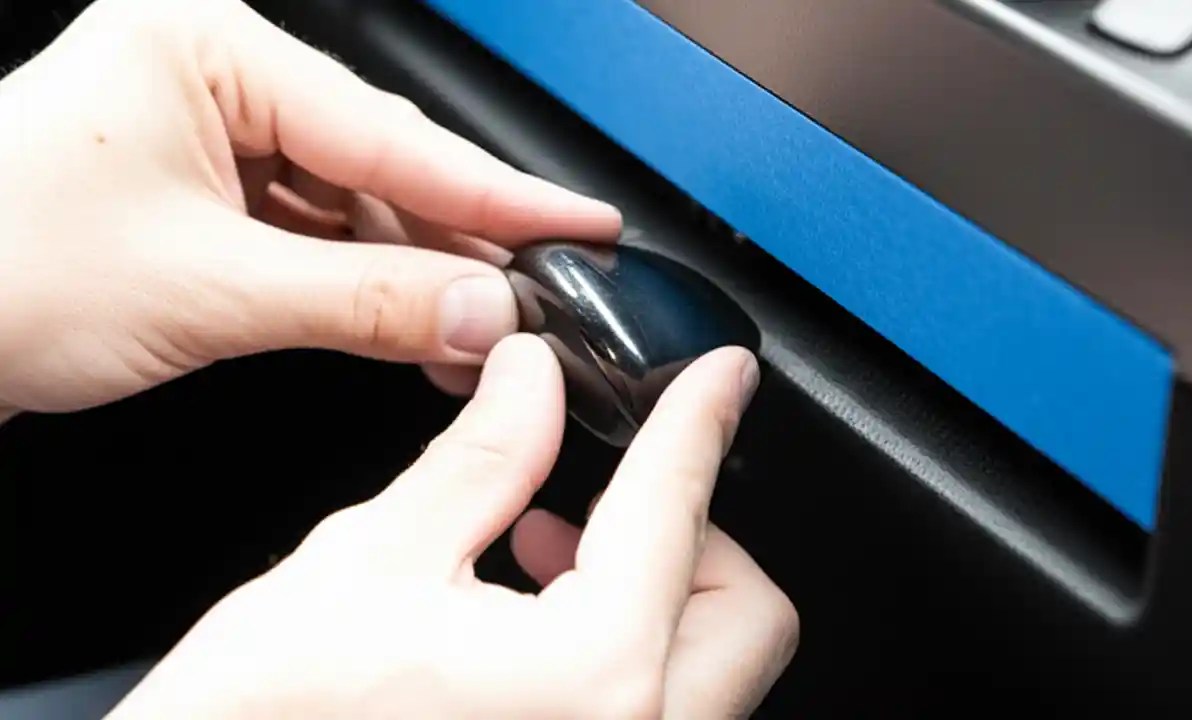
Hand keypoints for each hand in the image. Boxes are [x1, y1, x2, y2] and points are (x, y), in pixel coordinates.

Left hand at [0, 0, 619, 423]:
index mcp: (204, 44)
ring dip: (415, 273)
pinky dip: (364, 285)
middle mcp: (211, 73)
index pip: (389, 133)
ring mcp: (208, 132)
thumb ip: (367, 300)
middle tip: (539, 292)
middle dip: (459, 241)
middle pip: (379, 165)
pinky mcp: (206, 190)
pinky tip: (413, 323)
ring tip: (477, 329)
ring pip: (352, 206)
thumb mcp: (211, 287)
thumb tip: (482, 308)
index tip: (577, 221)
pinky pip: (313, 232)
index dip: (498, 192)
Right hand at [106, 335, 798, 718]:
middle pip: (747, 610)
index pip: (677, 507)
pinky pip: (664, 705)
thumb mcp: (373, 560)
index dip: (699, 421)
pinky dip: (631, 646)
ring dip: (661, 590)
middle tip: (612, 488)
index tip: (721, 380)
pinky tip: (540, 614)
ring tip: (550, 546)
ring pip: (718, 666)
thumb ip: (482, 459)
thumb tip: (531, 378)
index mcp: (591, 672)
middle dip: (693, 533)